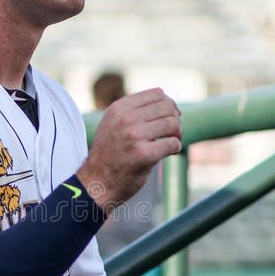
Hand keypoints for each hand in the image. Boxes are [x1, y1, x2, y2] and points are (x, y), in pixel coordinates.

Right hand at [77, 88, 181, 209]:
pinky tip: (169, 153)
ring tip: (171, 142)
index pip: (158, 93)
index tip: (170, 117)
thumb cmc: (110, 153)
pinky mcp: (143, 154)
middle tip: (173, 133)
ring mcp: (134, 136)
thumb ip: (133, 110)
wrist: (97, 181)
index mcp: (120, 108)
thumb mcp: (113, 123)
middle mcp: (126, 119)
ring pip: (173, 124)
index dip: (169, 104)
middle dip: (175, 119)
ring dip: (177, 134)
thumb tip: (168, 102)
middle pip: (168, 107)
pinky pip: (173, 144)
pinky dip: (176, 148)